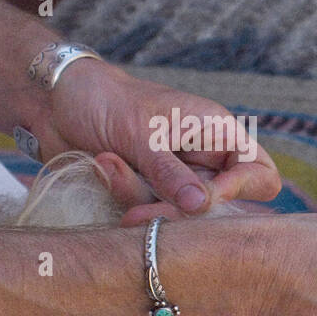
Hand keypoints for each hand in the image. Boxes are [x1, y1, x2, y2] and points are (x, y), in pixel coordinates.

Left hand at [40, 59, 280, 223]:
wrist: (55, 101)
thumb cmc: (107, 100)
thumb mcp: (142, 133)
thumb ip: (171, 173)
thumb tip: (201, 206)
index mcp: (219, 135)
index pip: (261, 174)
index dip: (240, 190)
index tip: (202, 198)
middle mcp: (205, 162)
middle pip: (220, 206)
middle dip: (178, 211)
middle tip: (141, 210)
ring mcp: (178, 182)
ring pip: (180, 216)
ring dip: (139, 197)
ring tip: (108, 164)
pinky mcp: (151, 196)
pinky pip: (149, 214)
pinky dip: (122, 196)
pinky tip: (102, 166)